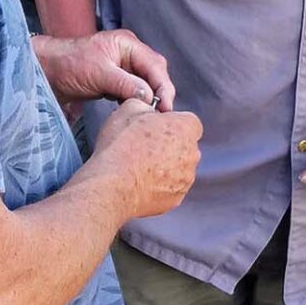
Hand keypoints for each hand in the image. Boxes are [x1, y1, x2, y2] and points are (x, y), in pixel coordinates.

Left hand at [33, 29, 175, 111]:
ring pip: (146, 84)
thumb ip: (126, 83)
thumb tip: (149, 96)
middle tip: (162, 115)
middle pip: (155, 73)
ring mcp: (123, 67)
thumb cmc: (68, 65)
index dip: (163, 86)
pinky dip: (138, 101)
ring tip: (152, 116)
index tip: (166, 107)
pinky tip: (137, 112)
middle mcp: (129, 53)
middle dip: (160, 92)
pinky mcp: (116, 81)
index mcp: (127, 44)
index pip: (155, 65)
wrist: (46, 71)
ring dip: (150, 98)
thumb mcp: (99, 73)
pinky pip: (134, 91)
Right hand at [89, 96, 201, 220]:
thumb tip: (146, 108)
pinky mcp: (176, 199)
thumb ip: (145, 104)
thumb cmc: (121, 145)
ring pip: (179, 168)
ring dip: (165, 166)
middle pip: (186, 146)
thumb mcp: (128, 108)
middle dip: (170, 145)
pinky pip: (171, 188)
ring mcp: (186, 179)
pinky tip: (140, 181)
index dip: (172, 123)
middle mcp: (192, 154)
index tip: (155, 127)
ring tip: (139, 166)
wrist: (113, 185)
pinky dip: (160, 185)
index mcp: (185, 128)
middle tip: (144, 146)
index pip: (189, 121)